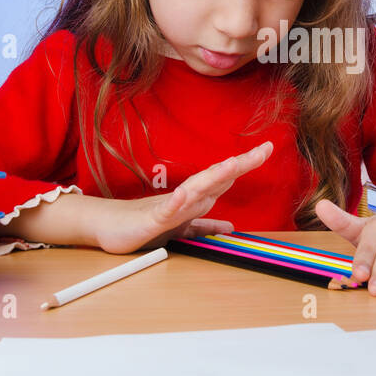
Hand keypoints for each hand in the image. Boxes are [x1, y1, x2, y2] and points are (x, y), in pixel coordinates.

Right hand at [96, 141, 273, 253]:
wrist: (108, 225)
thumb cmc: (144, 223)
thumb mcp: (181, 228)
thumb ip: (204, 227)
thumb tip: (230, 227)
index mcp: (196, 198)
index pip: (225, 178)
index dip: (246, 164)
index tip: (267, 148)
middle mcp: (186, 197)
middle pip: (217, 177)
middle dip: (240, 164)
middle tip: (264, 149)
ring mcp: (169, 206)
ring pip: (195, 190)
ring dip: (213, 177)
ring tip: (232, 164)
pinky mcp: (151, 219)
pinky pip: (165, 211)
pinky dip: (175, 203)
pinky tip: (183, 195)